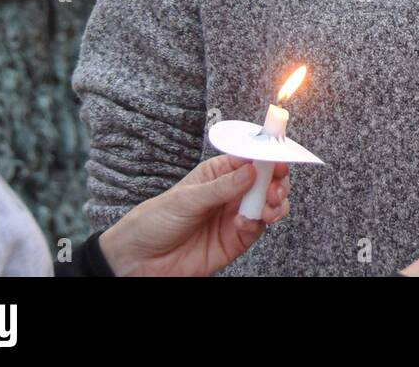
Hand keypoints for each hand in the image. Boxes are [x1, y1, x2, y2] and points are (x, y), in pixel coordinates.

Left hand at [98, 155, 289, 276]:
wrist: (140, 261)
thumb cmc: (155, 221)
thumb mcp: (186, 199)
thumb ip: (221, 187)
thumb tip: (251, 171)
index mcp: (218, 173)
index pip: (250, 159)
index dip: (267, 157)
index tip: (278, 159)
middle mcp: (230, 192)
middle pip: (266, 181)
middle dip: (277, 182)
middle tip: (274, 189)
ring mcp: (235, 215)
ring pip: (269, 204)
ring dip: (275, 204)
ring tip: (268, 208)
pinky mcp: (237, 239)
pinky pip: (258, 228)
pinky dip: (258, 224)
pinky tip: (244, 223)